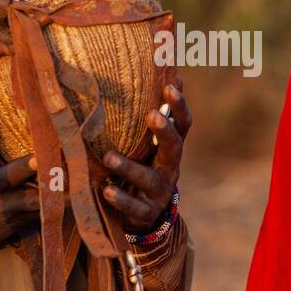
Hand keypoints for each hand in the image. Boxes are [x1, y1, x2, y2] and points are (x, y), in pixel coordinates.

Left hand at [100, 78, 190, 233]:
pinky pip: (134, 206)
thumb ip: (149, 118)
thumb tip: (152, 73)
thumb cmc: (142, 168)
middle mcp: (170, 168)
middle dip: (165, 130)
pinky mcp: (145, 213)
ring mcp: (159, 192)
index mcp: (171, 148)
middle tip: (152, 115)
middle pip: (175, 147)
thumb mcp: (146, 145)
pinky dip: (121, 198)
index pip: (183, 124)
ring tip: (109, 157)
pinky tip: (107, 190)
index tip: (171, 86)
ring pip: (149, 178)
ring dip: (130, 167)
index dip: (179, 106)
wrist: (144, 216)